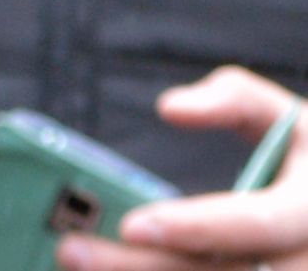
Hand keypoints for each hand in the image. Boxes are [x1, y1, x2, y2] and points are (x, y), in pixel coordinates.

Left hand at [69, 68, 307, 269]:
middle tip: (70, 250)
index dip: (197, 228)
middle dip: (144, 269)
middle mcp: (307, 259)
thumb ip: (233, 100)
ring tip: (76, 263)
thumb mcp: (286, 118)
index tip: (131, 225)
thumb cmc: (303, 158)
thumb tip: (170, 108)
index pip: (258, 225)